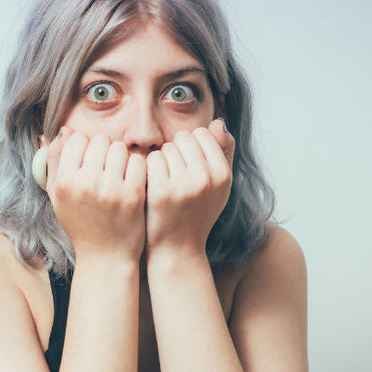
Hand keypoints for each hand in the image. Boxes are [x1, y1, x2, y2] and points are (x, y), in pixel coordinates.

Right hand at [47, 127, 147, 261]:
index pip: (76, 139)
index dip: (85, 147)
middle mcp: (85, 184)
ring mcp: (110, 189)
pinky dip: (137, 168)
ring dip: (122, 157)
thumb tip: (64, 130)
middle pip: (99, 140)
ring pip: (119, 148)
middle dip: (104, 151)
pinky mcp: (133, 194)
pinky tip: (132, 180)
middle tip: (106, 169)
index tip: (89, 161)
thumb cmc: (81, 224)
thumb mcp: (58, 197)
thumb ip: (56, 162)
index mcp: (64, 182)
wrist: (106, 256)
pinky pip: (138, 161)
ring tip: (119, 174)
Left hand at [145, 118, 233, 256]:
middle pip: (183, 138)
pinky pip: (152, 160)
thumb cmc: (196, 214)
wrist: (177, 250)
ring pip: (165, 148)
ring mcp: (184, 185)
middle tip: (173, 175)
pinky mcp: (161, 192)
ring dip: (161, 160)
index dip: (190, 146)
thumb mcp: (218, 187)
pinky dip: (148, 170)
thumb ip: (222, 153)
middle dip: (175, 151)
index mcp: (223, 175)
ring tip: (164, 182)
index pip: (202, 134)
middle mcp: (207, 178)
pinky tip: (152, 186)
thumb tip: (218, 121)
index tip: (186, 165)